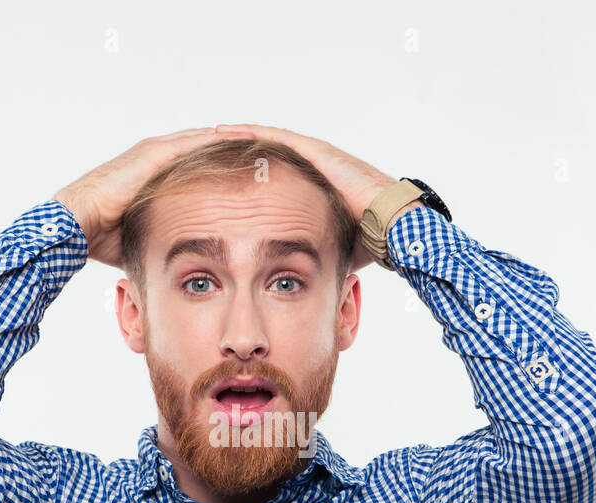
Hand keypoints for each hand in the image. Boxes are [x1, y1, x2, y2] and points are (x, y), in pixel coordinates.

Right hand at [53, 126, 256, 267]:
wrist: (76, 224)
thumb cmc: (100, 236)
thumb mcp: (142, 237)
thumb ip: (161, 241)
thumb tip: (175, 267)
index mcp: (155, 175)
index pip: (197, 166)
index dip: (224, 168)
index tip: (251, 174)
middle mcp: (156, 157)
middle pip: (205, 148)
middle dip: (234, 149)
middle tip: (267, 150)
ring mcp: (155, 153)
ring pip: (204, 140)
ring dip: (234, 139)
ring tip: (264, 139)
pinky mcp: (153, 154)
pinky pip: (195, 142)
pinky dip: (220, 139)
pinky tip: (245, 137)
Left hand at [212, 123, 407, 270]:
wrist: (394, 224)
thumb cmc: (372, 238)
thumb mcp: (333, 245)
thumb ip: (317, 251)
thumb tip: (305, 277)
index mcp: (315, 186)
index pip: (271, 177)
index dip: (244, 178)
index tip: (217, 184)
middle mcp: (314, 166)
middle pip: (265, 157)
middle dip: (233, 154)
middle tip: (201, 154)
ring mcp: (316, 156)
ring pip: (266, 143)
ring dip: (236, 140)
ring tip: (205, 138)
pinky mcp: (317, 152)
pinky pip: (276, 138)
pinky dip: (250, 134)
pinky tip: (224, 131)